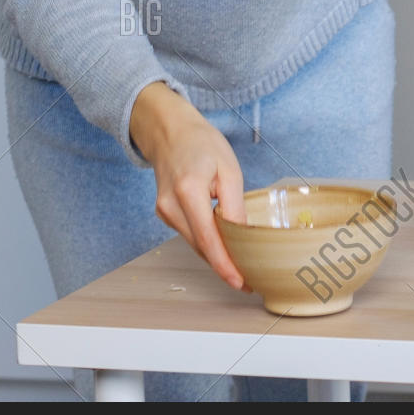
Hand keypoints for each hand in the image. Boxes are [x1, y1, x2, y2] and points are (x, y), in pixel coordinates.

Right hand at [129, 83, 246, 289]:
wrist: (170, 131)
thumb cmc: (202, 144)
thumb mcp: (229, 169)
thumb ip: (234, 204)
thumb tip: (243, 235)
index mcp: (188, 192)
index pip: (208, 238)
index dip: (224, 264)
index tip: (240, 282)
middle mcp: (170, 206)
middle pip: (200, 246)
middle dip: (224, 266)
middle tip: (250, 282)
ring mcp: (163, 211)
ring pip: (194, 243)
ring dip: (216, 256)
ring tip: (242, 270)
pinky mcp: (164, 213)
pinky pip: (190, 234)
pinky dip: (207, 243)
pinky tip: (224, 248)